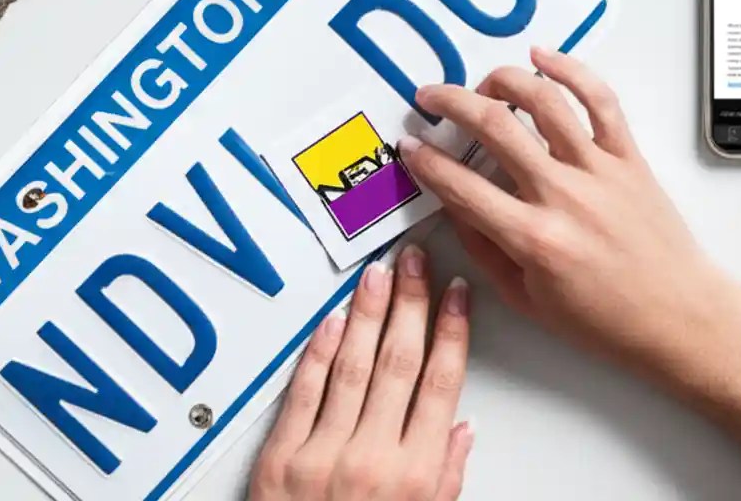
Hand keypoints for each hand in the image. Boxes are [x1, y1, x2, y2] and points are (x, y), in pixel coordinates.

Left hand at [249, 246, 473, 500]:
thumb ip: (444, 477)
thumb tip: (460, 427)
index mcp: (415, 477)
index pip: (440, 384)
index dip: (451, 332)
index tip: (455, 297)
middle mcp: (372, 459)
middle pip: (399, 363)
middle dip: (411, 304)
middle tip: (416, 263)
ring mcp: (322, 455)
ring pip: (352, 366)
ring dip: (368, 313)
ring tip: (379, 276)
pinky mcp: (280, 458)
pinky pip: (304, 391)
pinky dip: (319, 352)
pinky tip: (332, 319)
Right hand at [398, 47, 738, 378]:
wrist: (679, 318)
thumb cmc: (604, 320)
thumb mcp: (526, 299)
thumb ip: (484, 250)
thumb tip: (455, 206)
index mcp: (533, 238)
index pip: (461, 185)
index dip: (425, 161)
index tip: (410, 147)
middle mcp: (563, 196)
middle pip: (494, 126)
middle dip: (449, 103)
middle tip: (429, 98)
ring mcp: (599, 171)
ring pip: (544, 101)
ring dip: (503, 80)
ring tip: (482, 83)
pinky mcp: (628, 158)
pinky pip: (600, 100)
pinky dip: (571, 70)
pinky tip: (543, 56)